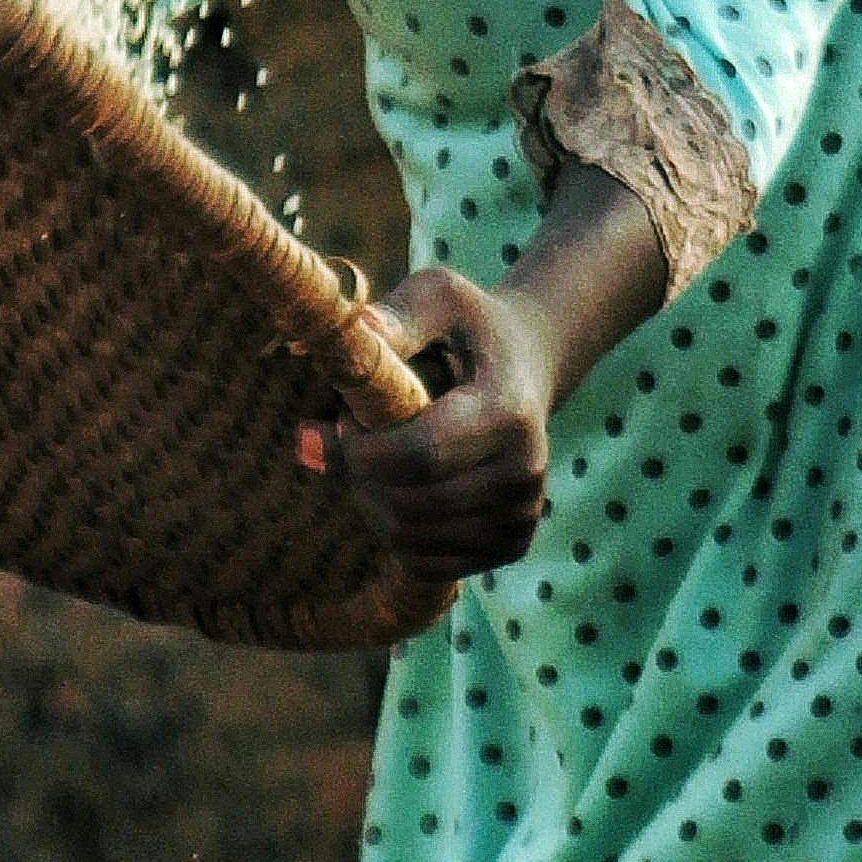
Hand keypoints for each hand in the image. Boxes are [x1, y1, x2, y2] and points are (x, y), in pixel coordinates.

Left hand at [310, 263, 561, 580]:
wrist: (526, 366)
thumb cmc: (467, 329)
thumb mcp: (438, 297)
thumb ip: (400, 316)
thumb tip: (361, 332)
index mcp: (507, 412)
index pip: (418, 457)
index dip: (357, 450)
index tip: (335, 420)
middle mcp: (524, 472)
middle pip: (407, 505)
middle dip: (359, 474)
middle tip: (353, 434)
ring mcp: (521, 515)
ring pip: (409, 539)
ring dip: (371, 502)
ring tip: (378, 457)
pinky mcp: (511, 545)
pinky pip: (425, 564)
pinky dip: (394, 533)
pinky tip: (397, 489)